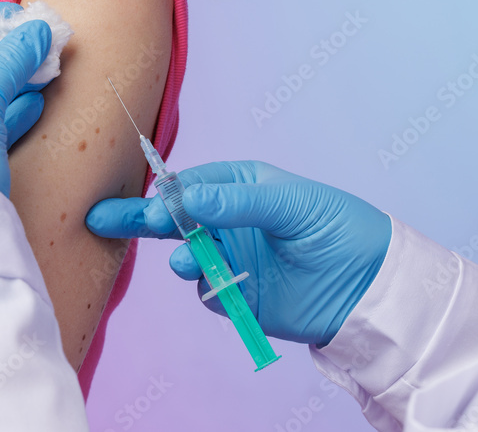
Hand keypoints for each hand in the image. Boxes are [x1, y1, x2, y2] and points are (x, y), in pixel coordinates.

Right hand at [85, 160, 390, 345]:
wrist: (371, 286)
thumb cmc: (337, 227)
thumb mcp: (291, 204)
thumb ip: (238, 201)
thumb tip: (188, 198)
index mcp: (243, 187)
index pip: (194, 184)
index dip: (169, 193)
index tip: (154, 204)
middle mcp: (231, 220)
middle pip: (174, 218)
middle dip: (141, 219)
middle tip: (106, 220)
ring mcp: (232, 258)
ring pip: (188, 255)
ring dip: (181, 256)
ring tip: (185, 260)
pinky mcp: (238, 295)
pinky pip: (208, 290)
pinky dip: (207, 287)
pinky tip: (217, 283)